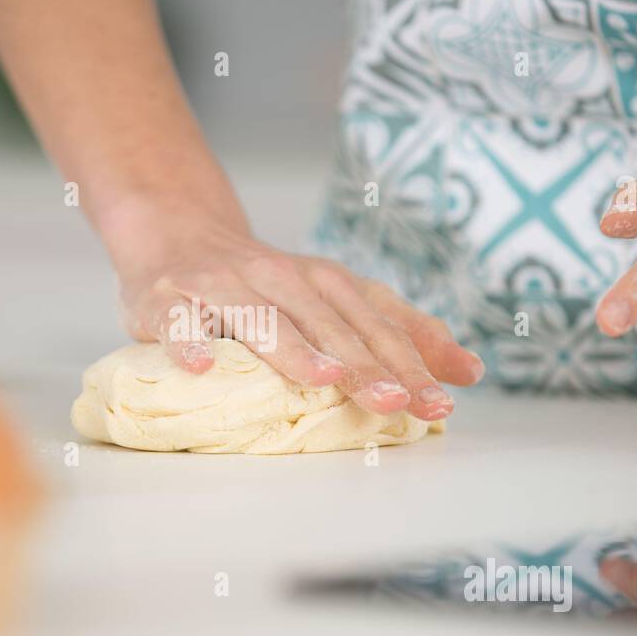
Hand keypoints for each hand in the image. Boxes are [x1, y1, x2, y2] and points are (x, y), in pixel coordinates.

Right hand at [108, 199, 484, 419]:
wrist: (178, 232)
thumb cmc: (266, 286)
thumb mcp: (337, 300)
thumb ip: (400, 333)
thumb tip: (468, 372)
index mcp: (325, 282)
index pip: (375, 324)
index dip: (409, 364)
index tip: (438, 402)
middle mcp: (279, 279)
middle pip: (327, 324)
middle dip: (362, 363)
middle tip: (392, 402)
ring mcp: (221, 287)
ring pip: (260, 318)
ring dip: (291, 348)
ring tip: (321, 377)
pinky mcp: (167, 299)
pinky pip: (176, 321)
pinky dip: (187, 341)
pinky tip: (201, 364)